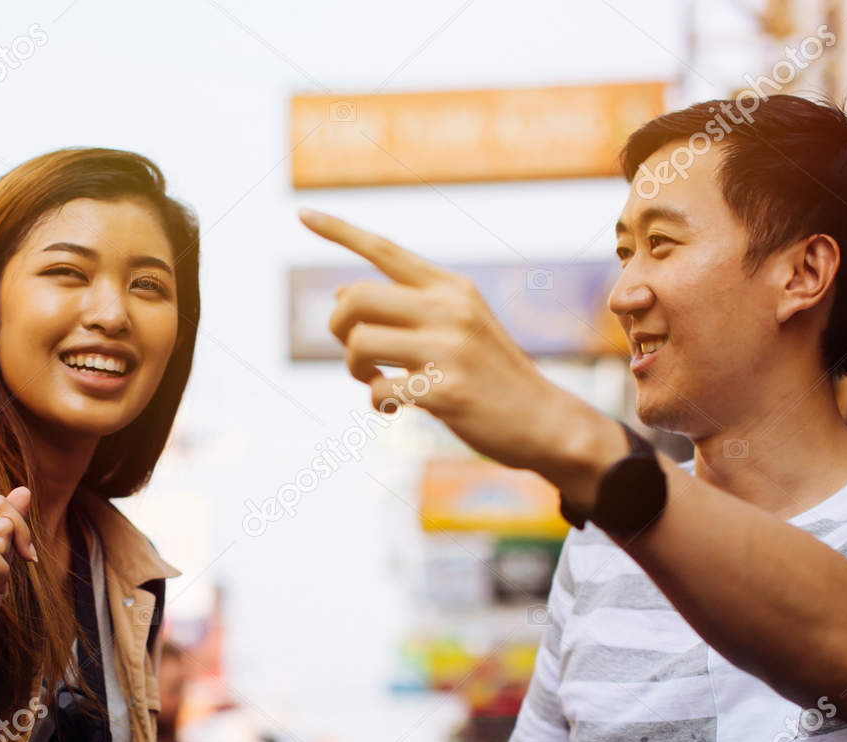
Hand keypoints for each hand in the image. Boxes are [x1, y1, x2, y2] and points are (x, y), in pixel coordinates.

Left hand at [299, 208, 626, 511]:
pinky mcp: (447, 391)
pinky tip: (392, 411)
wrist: (546, 422)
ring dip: (354, 369)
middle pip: (355, 298)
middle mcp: (450, 308)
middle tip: (357, 353)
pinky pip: (378, 391)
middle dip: (338, 328)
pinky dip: (375, 404)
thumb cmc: (492, 376)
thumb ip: (407, 307)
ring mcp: (449, 349)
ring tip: (375, 382)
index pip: (384, 249)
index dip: (338, 230)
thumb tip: (339, 294)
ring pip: (360, 343)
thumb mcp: (459, 326)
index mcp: (451, 287)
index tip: (301, 213)